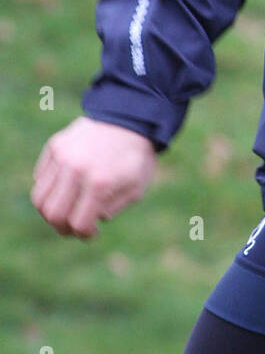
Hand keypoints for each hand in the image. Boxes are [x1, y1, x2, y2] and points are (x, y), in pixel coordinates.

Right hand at [31, 116, 157, 238]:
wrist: (130, 118)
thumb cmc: (136, 157)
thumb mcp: (135, 189)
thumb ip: (112, 210)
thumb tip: (91, 219)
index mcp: (100, 184)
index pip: (78, 223)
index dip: (84, 234)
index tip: (92, 232)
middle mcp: (76, 170)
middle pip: (53, 214)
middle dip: (62, 228)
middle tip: (73, 228)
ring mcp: (62, 156)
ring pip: (40, 197)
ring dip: (50, 211)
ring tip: (66, 210)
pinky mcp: (55, 146)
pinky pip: (40, 177)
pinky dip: (49, 189)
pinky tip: (66, 188)